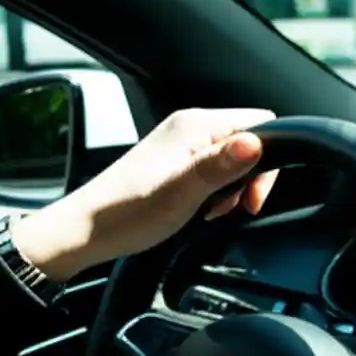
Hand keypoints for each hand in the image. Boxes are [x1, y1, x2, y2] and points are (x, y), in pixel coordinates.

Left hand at [11, 108, 277, 281]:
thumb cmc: (127, 213)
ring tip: (212, 209)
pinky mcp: (177, 162)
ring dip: (234, 187)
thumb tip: (256, 144)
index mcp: (195, 125)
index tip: (251, 196)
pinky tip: (202, 208)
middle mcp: (190, 127)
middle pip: (250, 141)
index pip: (261, 124)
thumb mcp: (182, 192)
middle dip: (252, 177)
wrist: (86, 231)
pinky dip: (218, 191)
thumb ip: (221, 166)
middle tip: (234, 207)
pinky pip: (216, 169)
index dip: (268, 160)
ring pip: (235, 157)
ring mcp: (182, 144)